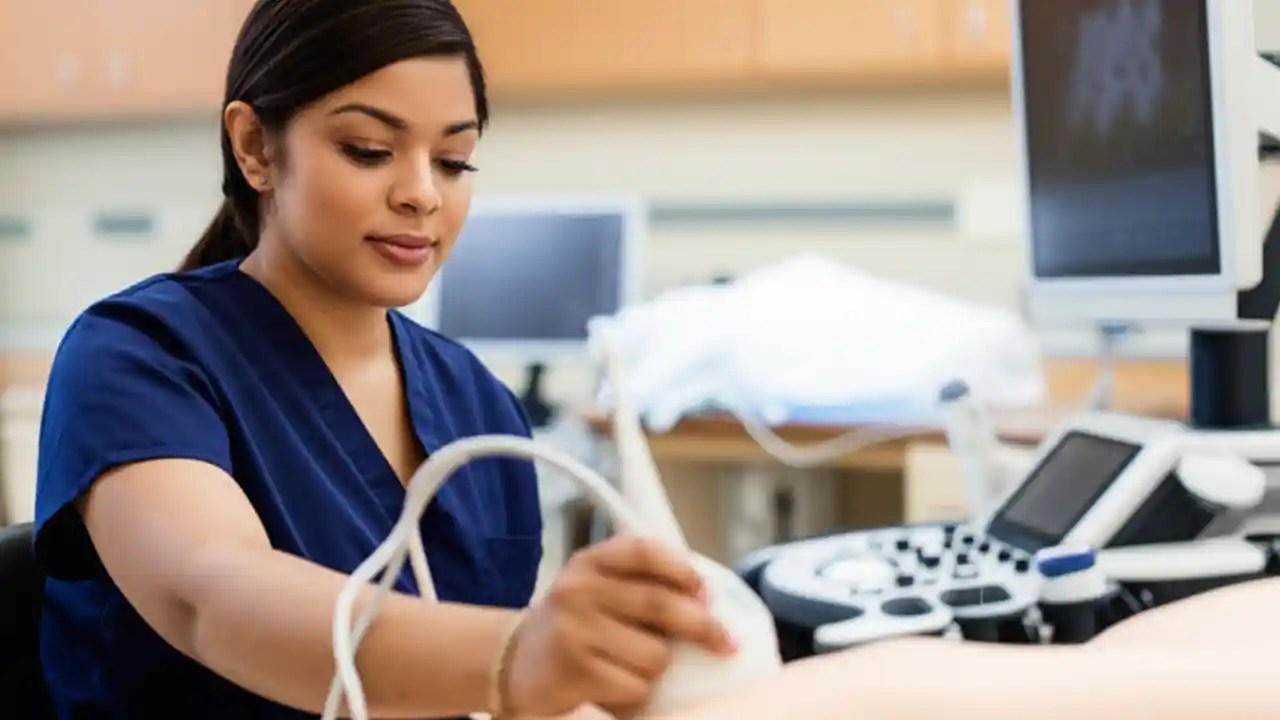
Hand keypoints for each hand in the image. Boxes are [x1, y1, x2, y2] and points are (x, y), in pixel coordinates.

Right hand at [501, 535, 737, 717]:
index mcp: (591, 562)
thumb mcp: (599, 588)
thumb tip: (708, 602)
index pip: (645, 551)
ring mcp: (573, 628)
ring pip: (653, 654)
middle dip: (703, 627)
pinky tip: (614, 686)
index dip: (682, 570)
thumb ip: (643, 585)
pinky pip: (635, 686)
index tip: (707, 592)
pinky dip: (636, 693)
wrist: (514, 661)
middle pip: (659, 604)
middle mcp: (578, 588)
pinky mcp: (573, 669)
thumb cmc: (576, 625)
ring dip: (655, 668)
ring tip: (629, 665)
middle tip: (726, 643)